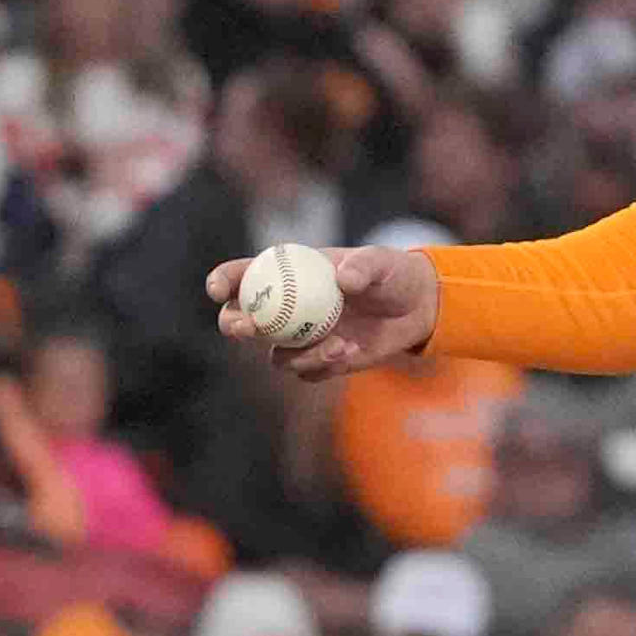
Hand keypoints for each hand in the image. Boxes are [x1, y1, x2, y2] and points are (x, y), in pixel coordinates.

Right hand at [208, 242, 438, 379]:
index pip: (242, 276)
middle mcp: (286, 308)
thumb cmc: (392, 274)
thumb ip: (363, 266)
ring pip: (276, 355)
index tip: (219, 289)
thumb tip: (343, 280)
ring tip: (338, 344)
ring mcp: (300, 338)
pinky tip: (351, 350)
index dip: (223, 282)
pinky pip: (307, 372)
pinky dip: (324, 365)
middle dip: (234, 324)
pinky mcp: (320, 361)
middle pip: (240, 320)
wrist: (416, 308)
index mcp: (287, 275)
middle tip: (249, 327)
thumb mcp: (382, 263)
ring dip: (300, 354)